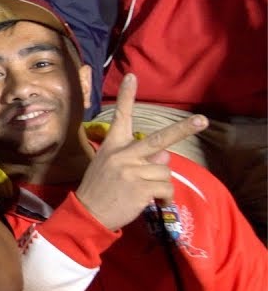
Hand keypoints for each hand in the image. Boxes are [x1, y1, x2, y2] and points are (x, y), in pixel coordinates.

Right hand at [75, 74, 206, 231]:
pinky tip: (153, 202)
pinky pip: (165, 187)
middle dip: (183, 130)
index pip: (121, 117)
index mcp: (112, 145)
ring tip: (147, 192)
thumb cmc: (100, 189)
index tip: (132, 77)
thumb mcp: (113, 168)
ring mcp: (132, 170)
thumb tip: (165, 154)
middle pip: (159, 139)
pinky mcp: (141, 187)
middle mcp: (122, 154)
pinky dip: (164, 198)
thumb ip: (137, 158)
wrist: (87, 213)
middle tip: (203, 120)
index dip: (126, 96)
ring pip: (164, 170)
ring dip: (161, 183)